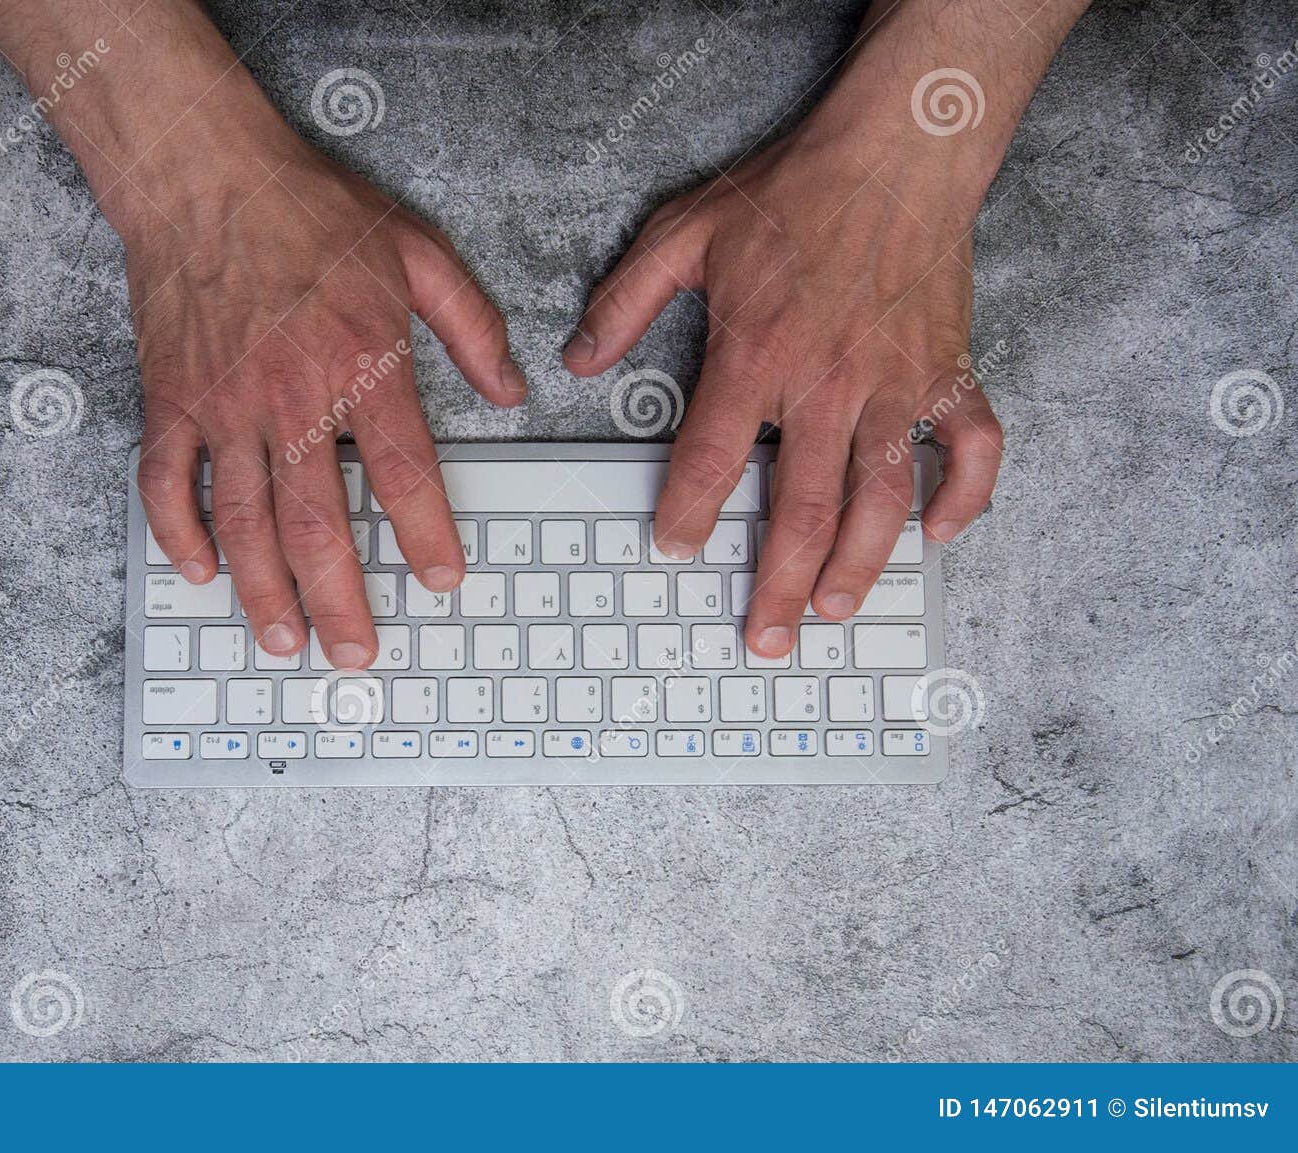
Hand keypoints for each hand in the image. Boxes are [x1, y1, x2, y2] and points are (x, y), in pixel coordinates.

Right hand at [125, 92, 523, 668]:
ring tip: (284, 642)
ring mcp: (223, 404)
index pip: (402, 470)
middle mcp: (290, 396)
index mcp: (361, 362)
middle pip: (316, 521)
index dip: (425, 535)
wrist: (204, 172)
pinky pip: (166, 483)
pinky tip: (201, 574)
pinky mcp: (171, 399)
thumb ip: (471, 325)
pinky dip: (178, 535)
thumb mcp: (417, 250)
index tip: (443, 580)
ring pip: (241, 520)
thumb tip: (511, 391)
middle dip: (338, 600)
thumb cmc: (309, 208)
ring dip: (263, 591)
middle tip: (356, 656)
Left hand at [564, 119, 1001, 659]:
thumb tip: (578, 358)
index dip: (689, 512)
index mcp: (758, 354)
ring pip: (881, 499)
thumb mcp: (684, 230)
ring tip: (834, 611)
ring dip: (859, 564)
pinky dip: (963, 497)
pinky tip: (937, 535)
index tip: (677, 548)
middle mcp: (828, 382)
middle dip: (779, 585)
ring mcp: (896, 383)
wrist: (898, 147)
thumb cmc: (794, 187)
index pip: (713, 457)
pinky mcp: (948, 372)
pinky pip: (970, 449)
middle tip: (766, 638)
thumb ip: (626, 299)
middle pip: (800, 508)